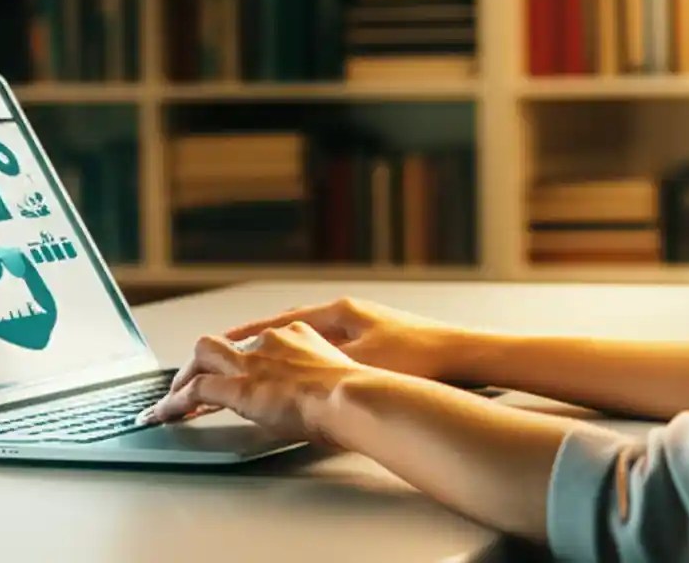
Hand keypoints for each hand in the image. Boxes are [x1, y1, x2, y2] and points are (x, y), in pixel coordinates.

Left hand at [142, 321, 374, 440]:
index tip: (237, 373)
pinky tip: (167, 415)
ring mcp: (252, 362)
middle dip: (203, 362)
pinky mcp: (239, 387)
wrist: (352, 397)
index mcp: (298, 336)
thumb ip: (322, 381)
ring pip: (203, 357)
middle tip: (192, 383)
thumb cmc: (357, 395)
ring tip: (173, 400)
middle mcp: (270, 341)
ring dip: (185, 378)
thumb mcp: (340, 377)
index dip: (241, 360)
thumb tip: (320, 401)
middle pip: (223, 343)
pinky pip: (196, 390)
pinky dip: (177, 402)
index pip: (257, 343)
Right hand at [216, 297, 459, 380]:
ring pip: (314, 340)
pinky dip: (314, 361)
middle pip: (294, 327)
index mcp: (340, 313)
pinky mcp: (383, 344)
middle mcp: (350, 315)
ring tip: (264, 365)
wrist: (464, 355)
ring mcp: (367, 327)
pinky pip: (334, 351)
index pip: (282, 321)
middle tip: (233, 352)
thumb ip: (318, 364)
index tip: (224, 341)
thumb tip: (281, 369)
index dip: (250, 334)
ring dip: (288, 351)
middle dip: (262, 340)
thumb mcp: (359, 362)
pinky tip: (311, 375)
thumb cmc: (416, 356)